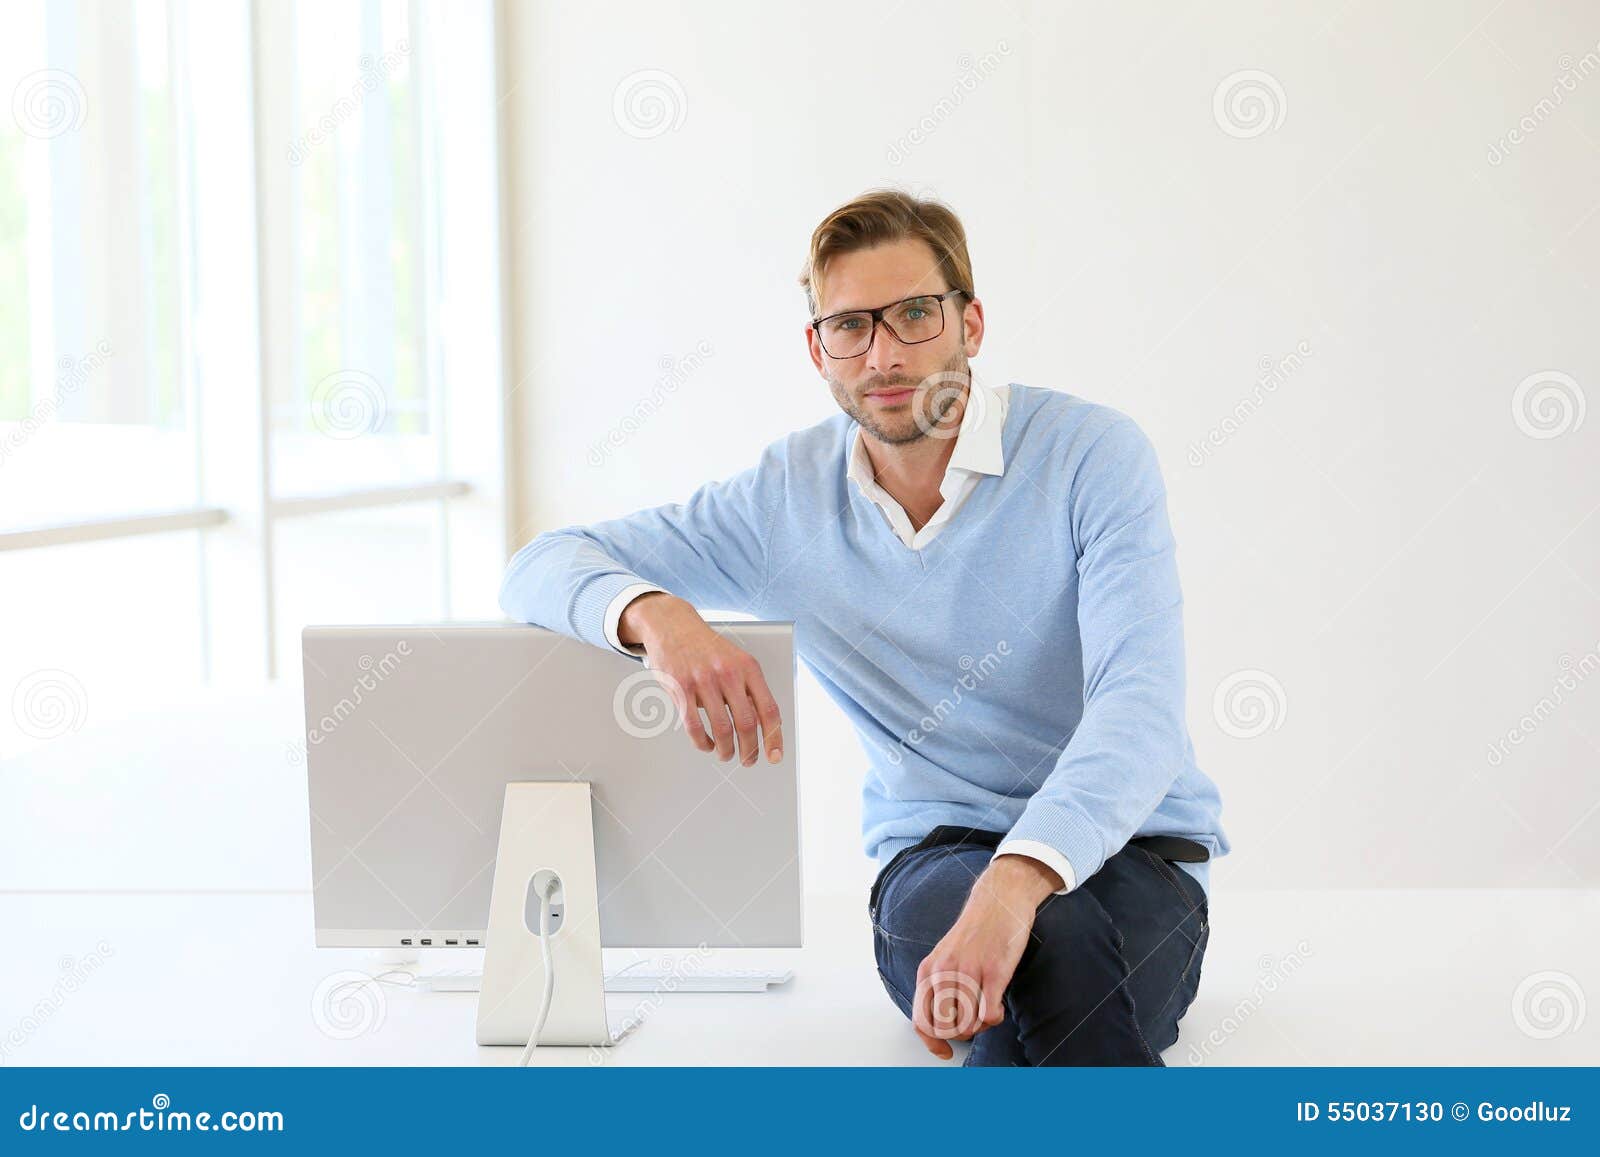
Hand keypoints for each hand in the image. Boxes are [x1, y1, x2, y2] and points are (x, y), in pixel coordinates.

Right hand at [619, 592, 782, 765]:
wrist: (674, 626)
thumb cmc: (708, 649)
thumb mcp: (737, 661)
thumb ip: (749, 689)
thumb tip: (763, 727)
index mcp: (748, 667)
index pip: (769, 709)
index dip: (774, 737)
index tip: (775, 756)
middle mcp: (728, 673)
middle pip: (746, 724)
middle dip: (749, 750)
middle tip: (748, 760)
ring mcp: (704, 680)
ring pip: (721, 729)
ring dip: (726, 750)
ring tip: (726, 755)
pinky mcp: (681, 688)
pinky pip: (694, 726)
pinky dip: (702, 742)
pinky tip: (706, 744)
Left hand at [911, 854, 1061, 1058]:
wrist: (999, 900)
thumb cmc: (974, 933)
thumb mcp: (944, 957)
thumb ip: (939, 988)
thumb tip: (942, 1027)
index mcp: (928, 970)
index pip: (921, 1021)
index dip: (933, 1043)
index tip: (946, 1052)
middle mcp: (944, 972)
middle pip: (945, 1028)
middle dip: (961, 1033)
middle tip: (974, 1019)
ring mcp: (969, 971)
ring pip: (967, 1025)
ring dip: (980, 1026)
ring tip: (987, 1008)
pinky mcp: (995, 971)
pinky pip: (990, 1015)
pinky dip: (994, 1019)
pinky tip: (998, 1005)